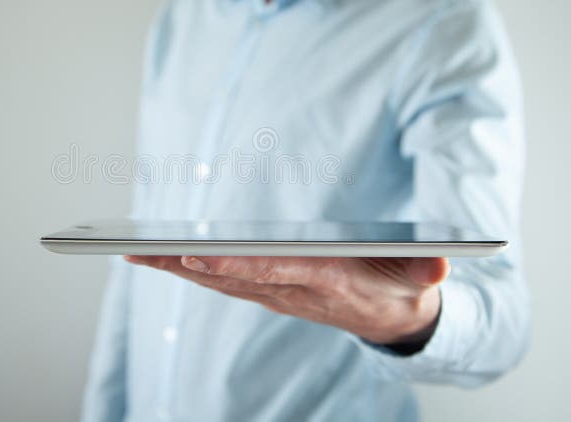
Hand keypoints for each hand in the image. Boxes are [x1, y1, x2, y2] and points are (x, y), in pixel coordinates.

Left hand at [124, 255, 449, 345]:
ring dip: (174, 267)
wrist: (393, 321)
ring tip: (132, 249)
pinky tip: (157, 257)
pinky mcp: (267, 292)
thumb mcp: (421, 279)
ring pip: (218, 282)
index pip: (276, 272)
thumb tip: (438, 268)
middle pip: (232, 278)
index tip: (200, 255)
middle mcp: (292, 292)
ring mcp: (276, 295)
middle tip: (139, 250)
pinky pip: (221, 282)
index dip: (237, 266)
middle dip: (185, 265)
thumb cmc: (401, 286)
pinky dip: (187, 270)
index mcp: (327, 283)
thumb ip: (426, 271)